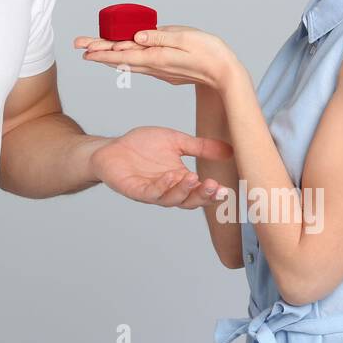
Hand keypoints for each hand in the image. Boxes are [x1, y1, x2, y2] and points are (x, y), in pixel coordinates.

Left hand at [73, 25, 237, 89]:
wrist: (226, 75)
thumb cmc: (210, 53)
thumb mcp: (186, 39)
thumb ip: (160, 37)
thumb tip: (136, 36)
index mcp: (157, 58)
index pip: (123, 54)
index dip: (102, 52)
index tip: (85, 51)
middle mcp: (155, 66)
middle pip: (121, 59)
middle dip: (99, 52)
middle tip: (79, 47)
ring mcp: (160, 70)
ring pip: (129, 62)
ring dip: (110, 56)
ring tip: (92, 51)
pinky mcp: (166, 70)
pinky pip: (140, 63)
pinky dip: (125, 58)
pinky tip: (120, 57)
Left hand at [89, 126, 233, 208]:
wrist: (112, 148)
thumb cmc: (142, 146)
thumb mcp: (176, 141)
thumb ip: (200, 147)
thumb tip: (230, 150)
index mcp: (181, 180)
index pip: (200, 192)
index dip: (213, 193)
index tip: (226, 189)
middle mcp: (168, 190)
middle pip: (189, 201)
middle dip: (202, 195)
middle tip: (213, 186)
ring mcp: (152, 192)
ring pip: (171, 199)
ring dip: (184, 190)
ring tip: (193, 178)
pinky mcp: (135, 190)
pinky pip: (151, 193)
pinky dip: (162, 186)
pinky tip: (170, 175)